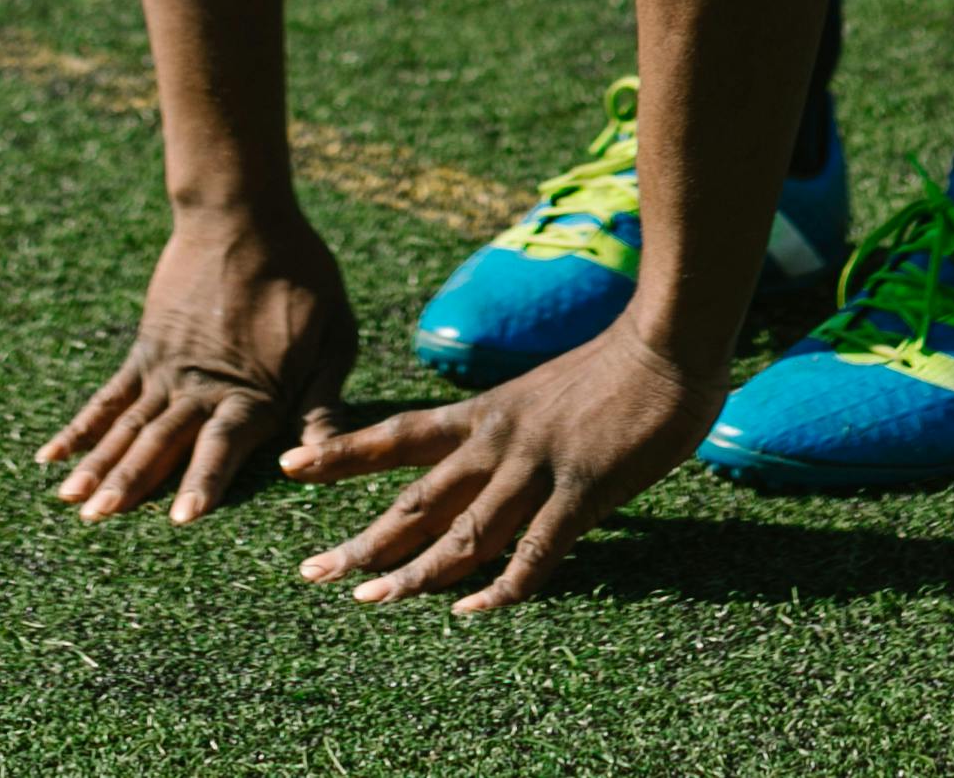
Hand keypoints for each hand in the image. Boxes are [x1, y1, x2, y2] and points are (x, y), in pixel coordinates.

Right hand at [38, 206, 357, 525]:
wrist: (242, 213)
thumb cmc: (300, 274)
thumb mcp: (334, 336)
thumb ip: (323, 403)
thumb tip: (319, 459)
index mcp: (252, 390)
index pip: (223, 446)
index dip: (203, 483)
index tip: (180, 520)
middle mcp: (201, 385)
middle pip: (161, 443)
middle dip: (131, 485)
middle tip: (99, 521)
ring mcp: (166, 368)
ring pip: (127, 427)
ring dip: (99, 465)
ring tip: (71, 504)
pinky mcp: (145, 350)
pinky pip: (107, 396)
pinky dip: (81, 427)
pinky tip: (52, 455)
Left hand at [280, 326, 726, 610]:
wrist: (665, 343)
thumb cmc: (612, 369)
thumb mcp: (538, 397)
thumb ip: (512, 434)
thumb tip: (494, 471)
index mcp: (482, 416)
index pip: (396, 436)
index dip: (341, 453)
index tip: (288, 466)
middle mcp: (495, 442)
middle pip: (414, 500)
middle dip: (362, 541)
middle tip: (313, 574)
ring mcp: (536, 468)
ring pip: (461, 533)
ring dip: (415, 573)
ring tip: (372, 602)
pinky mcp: (581, 491)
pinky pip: (534, 551)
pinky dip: (502, 587)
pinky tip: (472, 612)